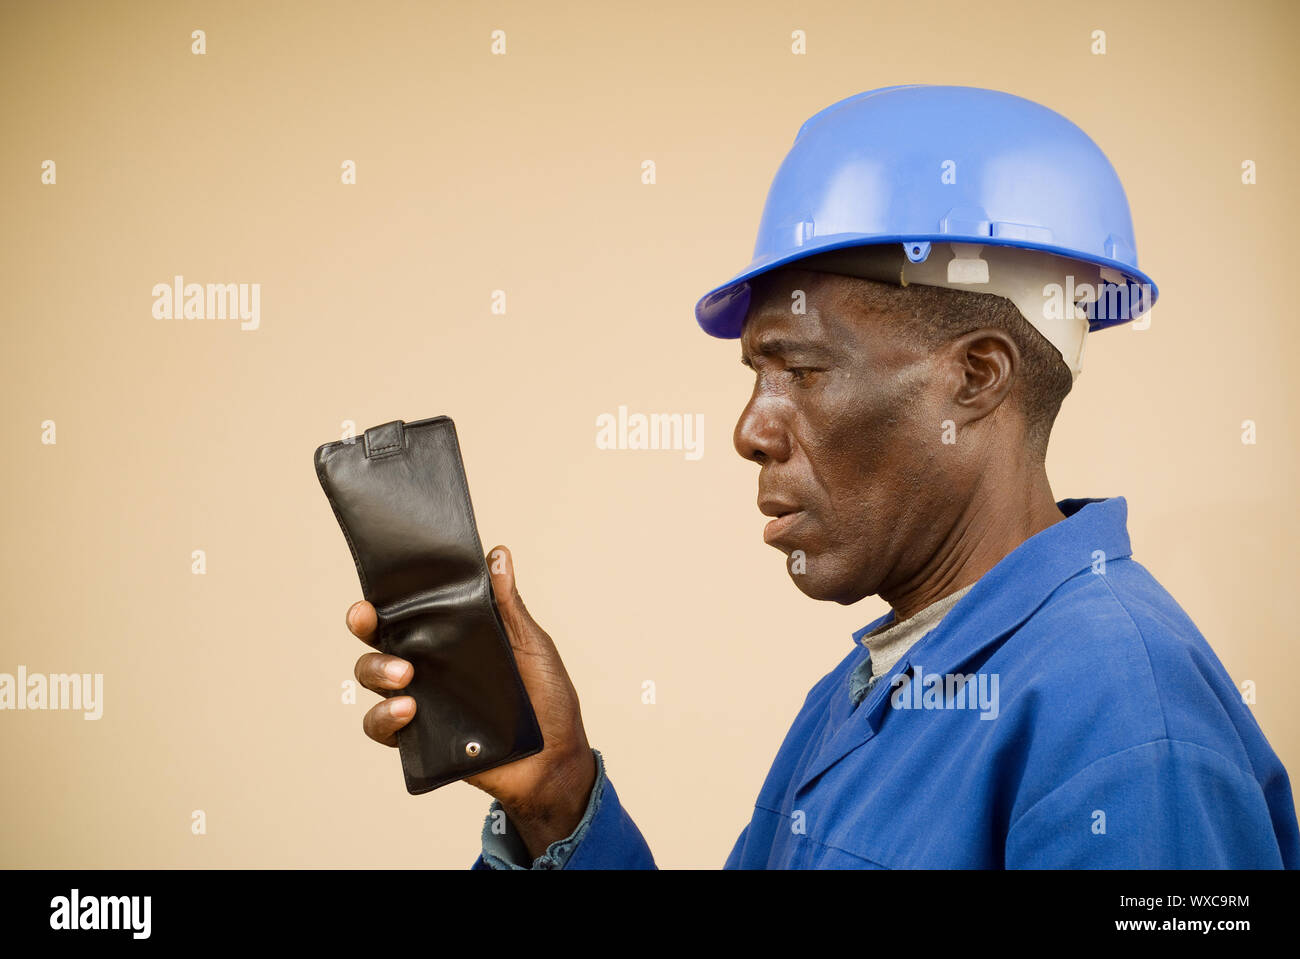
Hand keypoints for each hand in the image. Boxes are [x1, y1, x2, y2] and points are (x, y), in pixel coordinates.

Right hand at [349, 544, 596, 858]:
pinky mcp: (421, 739)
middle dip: (365, 629)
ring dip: (376, 671)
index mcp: (452, 639)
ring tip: (404, 676)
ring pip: (373, 680)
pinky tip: (408, 711)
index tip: (373, 592)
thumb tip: (499, 554)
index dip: (384, 600)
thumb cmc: (547, 698)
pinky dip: (385, 717)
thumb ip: (508, 603)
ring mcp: (423, 701)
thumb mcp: (531, 643)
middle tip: (370, 621)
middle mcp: (430, 667)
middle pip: (379, 641)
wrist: (554, 758)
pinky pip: (382, 728)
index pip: (408, 614)